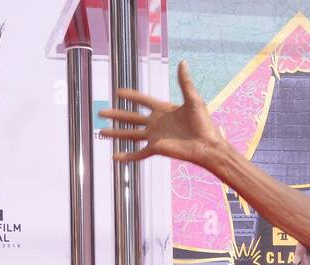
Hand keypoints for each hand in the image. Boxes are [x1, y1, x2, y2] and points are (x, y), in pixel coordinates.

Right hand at [98, 59, 227, 166]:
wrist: (208, 146)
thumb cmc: (204, 124)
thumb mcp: (194, 99)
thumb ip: (185, 82)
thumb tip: (183, 62)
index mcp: (164, 110)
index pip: (143, 100)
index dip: (131, 96)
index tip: (118, 92)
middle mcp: (156, 123)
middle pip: (131, 118)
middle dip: (116, 115)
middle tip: (101, 112)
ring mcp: (155, 137)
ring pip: (130, 134)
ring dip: (116, 133)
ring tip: (101, 131)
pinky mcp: (157, 149)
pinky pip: (138, 153)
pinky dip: (127, 156)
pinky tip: (115, 157)